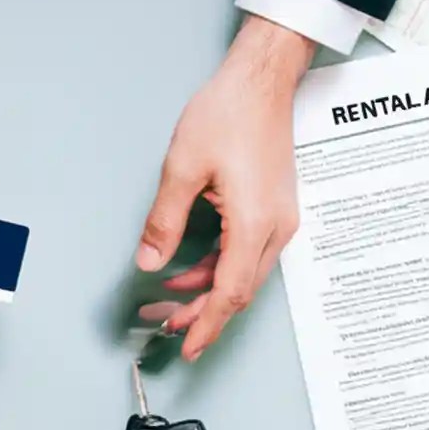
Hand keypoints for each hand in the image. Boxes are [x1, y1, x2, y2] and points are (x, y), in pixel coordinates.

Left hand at [136, 15, 315, 361]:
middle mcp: (274, 228)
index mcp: (253, 223)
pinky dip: (219, 269)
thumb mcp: (183, 168)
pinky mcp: (273, 210)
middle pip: (238, 291)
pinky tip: (191, 269)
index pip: (229, 293)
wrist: (262, 81)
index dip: (206, 325)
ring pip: (243, 276)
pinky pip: (247, 255)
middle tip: (165, 325)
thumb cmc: (230, 112)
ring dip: (208, 291)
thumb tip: (150, 260)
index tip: (187, 347)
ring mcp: (277, 220)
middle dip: (202, 314)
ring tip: (170, 299)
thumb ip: (164, 221)